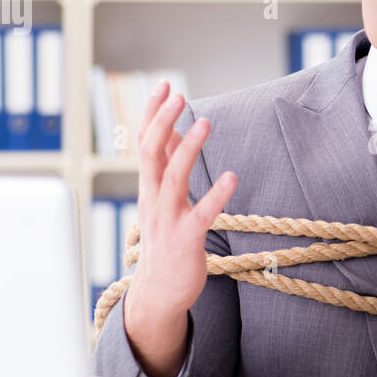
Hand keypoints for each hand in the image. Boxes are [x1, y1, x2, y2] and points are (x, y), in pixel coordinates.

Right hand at [123, 81, 236, 376]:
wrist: (160, 292)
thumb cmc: (166, 240)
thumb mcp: (163, 199)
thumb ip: (169, 167)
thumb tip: (177, 131)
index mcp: (147, 187)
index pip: (144, 142)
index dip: (152, 113)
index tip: (164, 85)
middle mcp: (152, 199)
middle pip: (151, 153)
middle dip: (162, 122)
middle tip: (179, 95)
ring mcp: (168, 219)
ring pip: (173, 178)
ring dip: (188, 148)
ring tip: (205, 122)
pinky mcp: (186, 240)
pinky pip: (201, 215)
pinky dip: (215, 195)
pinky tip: (231, 176)